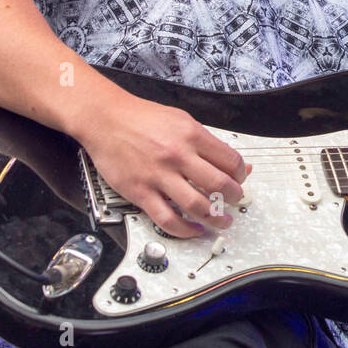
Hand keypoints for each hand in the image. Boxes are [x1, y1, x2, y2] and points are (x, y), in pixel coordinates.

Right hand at [72, 93, 251, 237]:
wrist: (105, 118)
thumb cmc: (141, 118)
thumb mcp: (182, 120)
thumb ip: (208, 142)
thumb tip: (234, 161)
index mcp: (192, 135)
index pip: (230, 161)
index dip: (241, 175)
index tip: (240, 180)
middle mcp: (178, 155)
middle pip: (219, 185)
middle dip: (233, 198)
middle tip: (234, 202)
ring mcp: (159, 176)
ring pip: (197, 206)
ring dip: (215, 218)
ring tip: (221, 221)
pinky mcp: (141, 192)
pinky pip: (167, 218)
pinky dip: (185, 229)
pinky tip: (193, 229)